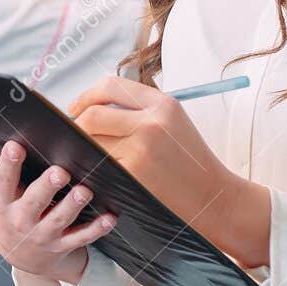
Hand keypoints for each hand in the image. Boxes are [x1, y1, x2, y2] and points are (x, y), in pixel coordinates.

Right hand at [0, 138, 113, 283]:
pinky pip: (81, 238)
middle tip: (60, 171)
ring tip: (85, 190)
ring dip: (73, 205)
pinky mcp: (63, 245)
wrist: (19, 253)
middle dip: (46, 187)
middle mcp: (20, 218)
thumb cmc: (2, 207)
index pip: (2, 180)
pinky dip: (97, 229)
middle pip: (33, 201)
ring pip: (59, 220)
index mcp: (1, 199)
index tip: (16, 146)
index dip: (8, 164)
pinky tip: (110, 217)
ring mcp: (42, 234)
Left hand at [70, 75, 270, 267]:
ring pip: (92, 144)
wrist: (214, 199)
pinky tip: (94, 175)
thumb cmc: (189, 163)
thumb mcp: (173, 123)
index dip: (86, 96)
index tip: (75, 108)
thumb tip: (89, 108)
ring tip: (83, 156)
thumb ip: (138, 110)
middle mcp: (152, 121)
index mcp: (163, 103)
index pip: (110, 86)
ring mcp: (142, 148)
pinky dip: (92, 170)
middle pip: (92, 115)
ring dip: (82, 151)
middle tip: (72, 138)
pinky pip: (100, 167)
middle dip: (76, 127)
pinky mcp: (135, 174)